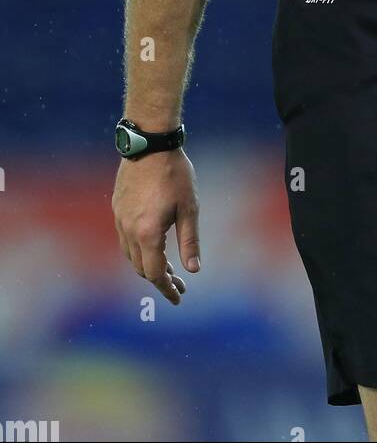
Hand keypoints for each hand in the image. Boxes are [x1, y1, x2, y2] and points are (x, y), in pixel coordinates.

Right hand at [112, 148, 200, 305]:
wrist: (150, 144)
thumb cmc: (175, 175)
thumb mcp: (189, 209)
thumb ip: (189, 242)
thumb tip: (194, 270)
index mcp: (148, 234)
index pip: (154, 273)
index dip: (167, 288)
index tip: (179, 297)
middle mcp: (129, 230)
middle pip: (141, 267)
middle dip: (159, 278)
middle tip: (179, 282)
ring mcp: (120, 219)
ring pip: (130, 254)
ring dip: (147, 264)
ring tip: (166, 266)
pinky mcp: (117, 207)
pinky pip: (125, 238)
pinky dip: (138, 249)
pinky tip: (152, 243)